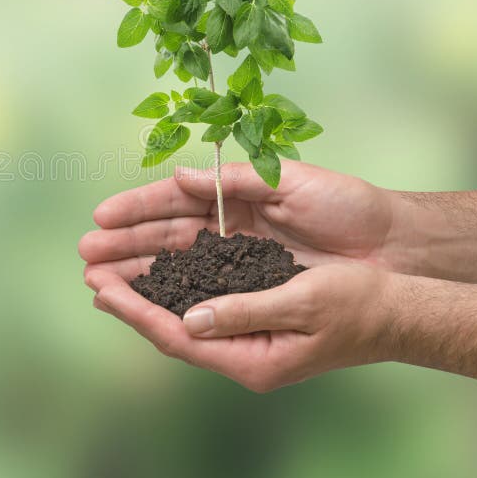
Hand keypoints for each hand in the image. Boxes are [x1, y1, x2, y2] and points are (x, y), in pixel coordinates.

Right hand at [79, 161, 397, 272]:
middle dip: (123, 245)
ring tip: (98, 279)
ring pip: (175, 267)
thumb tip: (181, 176)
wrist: (391, 246)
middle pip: (164, 237)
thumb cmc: (346, 205)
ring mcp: (234, 262)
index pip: (174, 202)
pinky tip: (141, 301)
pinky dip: (170, 297)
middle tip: (85, 255)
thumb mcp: (291, 180)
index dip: (136, 208)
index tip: (101, 216)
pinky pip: (202, 293)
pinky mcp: (249, 290)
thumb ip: (237, 180)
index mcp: (233, 197)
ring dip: (136, 272)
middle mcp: (227, 230)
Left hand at [87, 260, 396, 391]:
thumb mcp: (302, 304)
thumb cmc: (358, 305)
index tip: (99, 287)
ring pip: (182, 309)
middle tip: (90, 270)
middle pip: (170, 324)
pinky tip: (157, 265)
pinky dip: (175, 280)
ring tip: (109, 265)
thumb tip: (190, 320)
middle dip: (128, 296)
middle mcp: (242, 350)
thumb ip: (243, 313)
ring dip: (146, 285)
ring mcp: (246, 332)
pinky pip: (203, 298)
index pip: (178, 336)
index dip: (135, 310)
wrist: (396, 308)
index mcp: (252, 358)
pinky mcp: (253, 310)